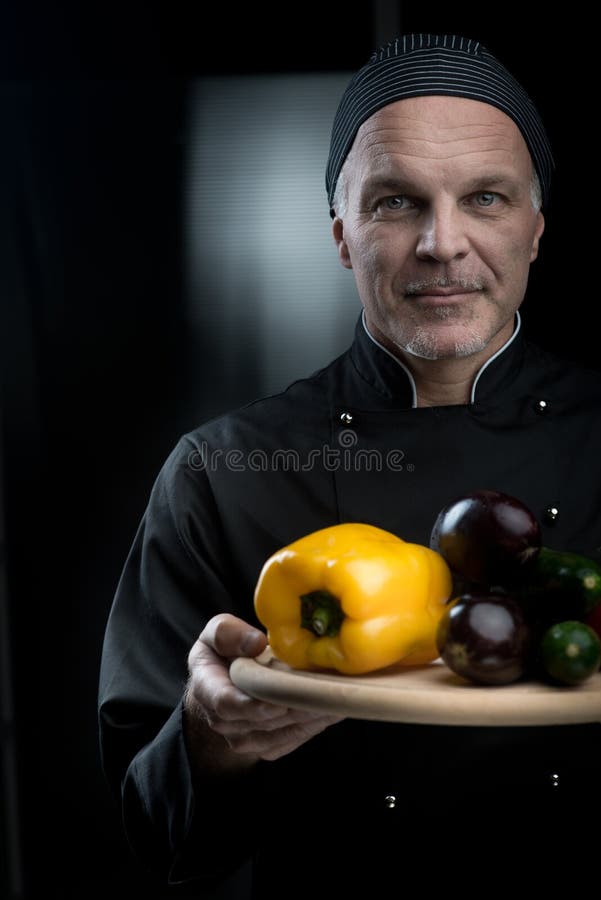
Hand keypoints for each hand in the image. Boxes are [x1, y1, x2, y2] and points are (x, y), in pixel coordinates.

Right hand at [184, 613, 342, 767]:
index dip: (253, 705)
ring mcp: (244, 738)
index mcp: (207, 688)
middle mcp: (223, 721)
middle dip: (293, 708)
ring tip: (337, 699)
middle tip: (325, 693)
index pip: (226, 704)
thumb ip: (228, 633)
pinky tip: (333, 708)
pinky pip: (290, 741)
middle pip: (260, 722)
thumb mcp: (218, 632)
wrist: (223, 682)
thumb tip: (255, 643)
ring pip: (279, 735)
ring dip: (309, 719)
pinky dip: (313, 726)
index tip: (279, 698)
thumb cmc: (223, 651)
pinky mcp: (265, 746)